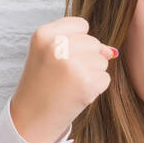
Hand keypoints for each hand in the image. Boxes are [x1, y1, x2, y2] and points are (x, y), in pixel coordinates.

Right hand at [9, 16, 117, 142]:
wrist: (31, 118)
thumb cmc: (42, 84)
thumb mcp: (49, 54)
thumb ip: (79, 43)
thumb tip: (112, 51)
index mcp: (44, 34)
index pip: (81, 25)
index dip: (77, 42)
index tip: (62, 57)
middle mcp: (57, 46)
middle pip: (94, 43)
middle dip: (86, 59)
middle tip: (64, 75)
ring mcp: (72, 64)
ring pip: (102, 60)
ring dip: (91, 74)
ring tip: (69, 84)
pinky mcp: (86, 83)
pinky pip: (105, 78)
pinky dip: (95, 88)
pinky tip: (76, 94)